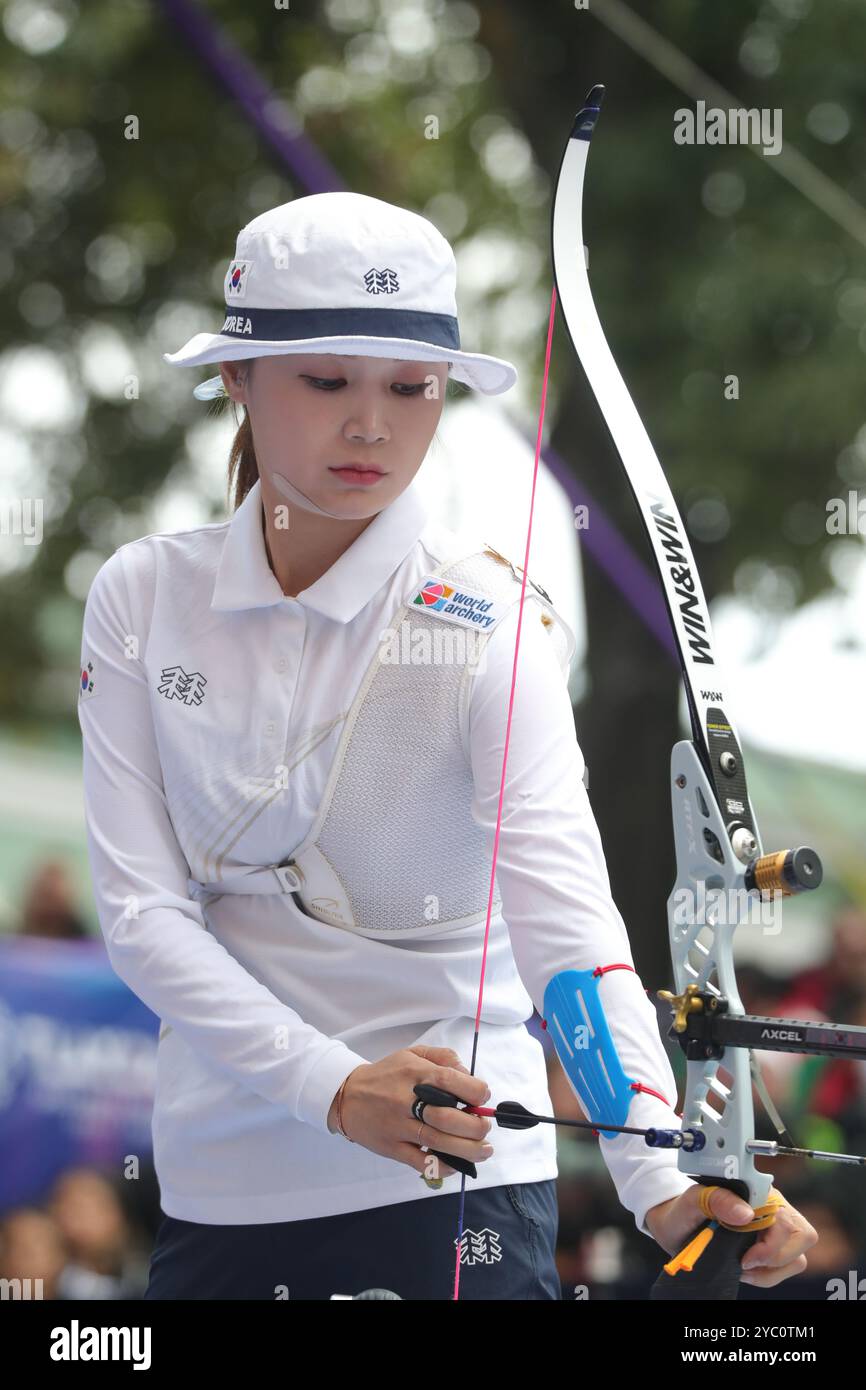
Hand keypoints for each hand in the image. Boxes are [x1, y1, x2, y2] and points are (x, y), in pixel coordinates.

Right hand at [327, 1046, 494, 1178]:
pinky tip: (457, 1164)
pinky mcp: (392, 1148)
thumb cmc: (387, 1075)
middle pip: (447, 1116)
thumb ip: (443, 1058)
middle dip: (475, 1126)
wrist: (347, 1096)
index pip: (450, 1080)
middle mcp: (406, 1099)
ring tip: (484, 1150)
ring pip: (438, 1141)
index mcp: (414, 1073)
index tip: (483, 1097)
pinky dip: (443, 1166)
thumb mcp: (412, 1054)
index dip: (475, 1091)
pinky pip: (421, 1162)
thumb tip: (468, 1074)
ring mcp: (398, 1126)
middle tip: (484, 1127)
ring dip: (468, 1150)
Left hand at [645, 1184, 817, 1287]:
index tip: (745, 1257)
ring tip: (743, 1266)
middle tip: (745, 1261)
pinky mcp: (774, 1246)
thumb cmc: (684, 1212)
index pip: (785, 1219)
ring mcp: (775, 1228)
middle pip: (803, 1236)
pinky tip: (746, 1268)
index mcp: (757, 1191)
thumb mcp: (692, 1201)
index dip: (771, 1246)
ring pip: (799, 1256)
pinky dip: (769, 1275)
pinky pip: (789, 1266)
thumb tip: (745, 1212)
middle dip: (776, 1257)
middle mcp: (772, 1207)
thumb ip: (715, 1199)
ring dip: (772, 1270)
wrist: (677, 1227)